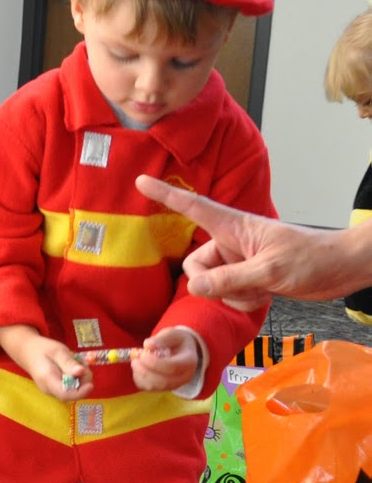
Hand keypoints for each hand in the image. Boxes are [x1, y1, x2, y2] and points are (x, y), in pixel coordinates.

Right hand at [0, 324, 89, 400]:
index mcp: (48, 379)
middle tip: (83, 364)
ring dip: (81, 378)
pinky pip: (70, 387)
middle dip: (83, 381)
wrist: (27, 351)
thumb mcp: (58, 351)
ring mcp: (51, 390)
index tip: (91, 384)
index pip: (66, 394)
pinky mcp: (55, 388)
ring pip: (73, 390)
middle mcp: (49, 389)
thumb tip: (81, 372)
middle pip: (72, 393)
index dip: (81, 392)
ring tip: (77, 362)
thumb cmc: (42, 349)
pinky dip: (76, 378)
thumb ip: (69, 363)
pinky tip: (73, 367)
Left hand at [132, 326, 199, 392]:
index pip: (173, 367)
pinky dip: (138, 379)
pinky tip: (138, 368)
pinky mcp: (163, 388)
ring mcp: (174, 385)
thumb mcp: (173, 334)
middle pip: (163, 381)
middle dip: (145, 371)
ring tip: (136, 361)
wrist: (181, 350)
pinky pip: (148, 388)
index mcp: (189, 361)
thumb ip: (161, 338)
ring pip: (154, 386)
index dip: (155, 363)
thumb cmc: (177, 341)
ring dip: (140, 375)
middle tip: (135, 359)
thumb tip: (147, 345)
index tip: (143, 355)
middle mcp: (184, 377)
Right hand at [135, 174, 356, 309]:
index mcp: (235, 227)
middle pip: (196, 266)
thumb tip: (194, 288)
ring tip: (262, 289)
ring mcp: (238, 262)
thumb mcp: (269, 270)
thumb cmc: (312, 258)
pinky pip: (227, 295)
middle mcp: (231, 244)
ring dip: (232, 295)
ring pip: (211, 285)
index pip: (193, 207)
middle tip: (239, 286)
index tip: (142, 182)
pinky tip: (266, 294)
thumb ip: (229, 279)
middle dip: (212, 284)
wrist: (340, 270)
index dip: (166, 195)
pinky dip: (243, 300)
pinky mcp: (247, 279)